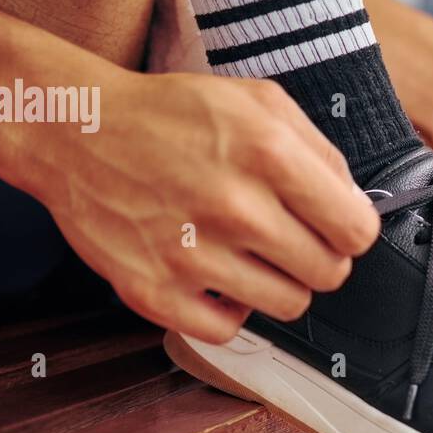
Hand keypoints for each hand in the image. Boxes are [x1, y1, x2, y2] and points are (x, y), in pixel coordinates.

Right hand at [15, 71, 379, 343]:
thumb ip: (320, 153)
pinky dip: (228, 310)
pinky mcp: (153, 291)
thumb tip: (357, 206)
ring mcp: (192, 255)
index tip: (334, 225)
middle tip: (289, 237)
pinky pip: (228, 331)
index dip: (351, 230)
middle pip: (328, 274)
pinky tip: (216, 278)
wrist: (75, 129)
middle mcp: (234, 207)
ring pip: (288, 306)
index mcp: (269, 153)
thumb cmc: (172, 115)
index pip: (356, 231)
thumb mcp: (258, 102)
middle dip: (318, 257)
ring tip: (250, 253)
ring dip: (278, 283)